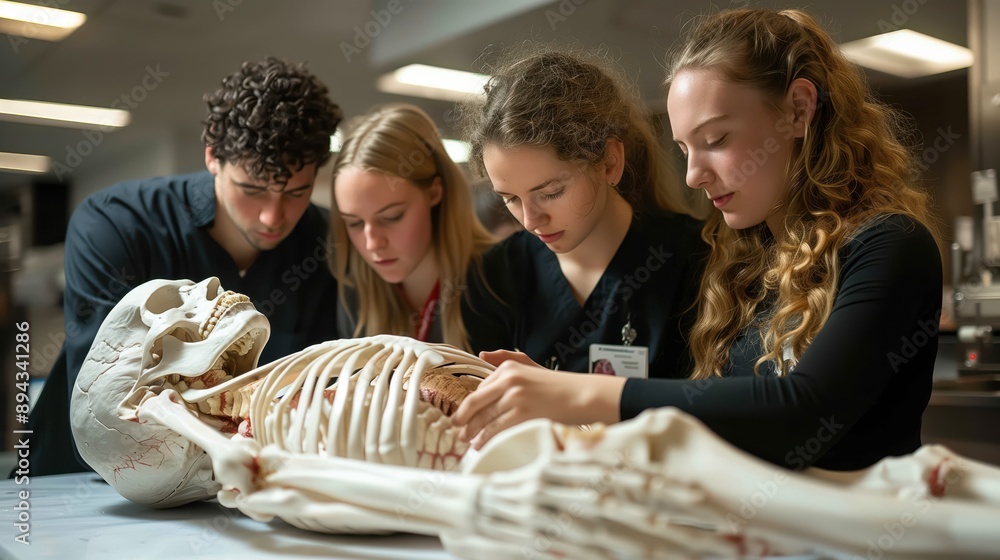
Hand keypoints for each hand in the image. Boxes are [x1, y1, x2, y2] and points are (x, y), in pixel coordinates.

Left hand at [451, 350, 625, 449]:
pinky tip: (481, 445)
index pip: (479, 389)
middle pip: (475, 404)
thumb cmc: (556, 385)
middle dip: (462, 421)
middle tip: (457, 432)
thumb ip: (505, 358)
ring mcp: (515, 398)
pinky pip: (496, 430)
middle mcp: (508, 380)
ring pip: (484, 419)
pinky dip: (486, 439)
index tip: (462, 417)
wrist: (580, 396)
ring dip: (473, 433)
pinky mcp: (522, 415)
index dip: (468, 406)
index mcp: (507, 368)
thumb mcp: (530, 365)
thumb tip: (482, 354)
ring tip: (468, 442)